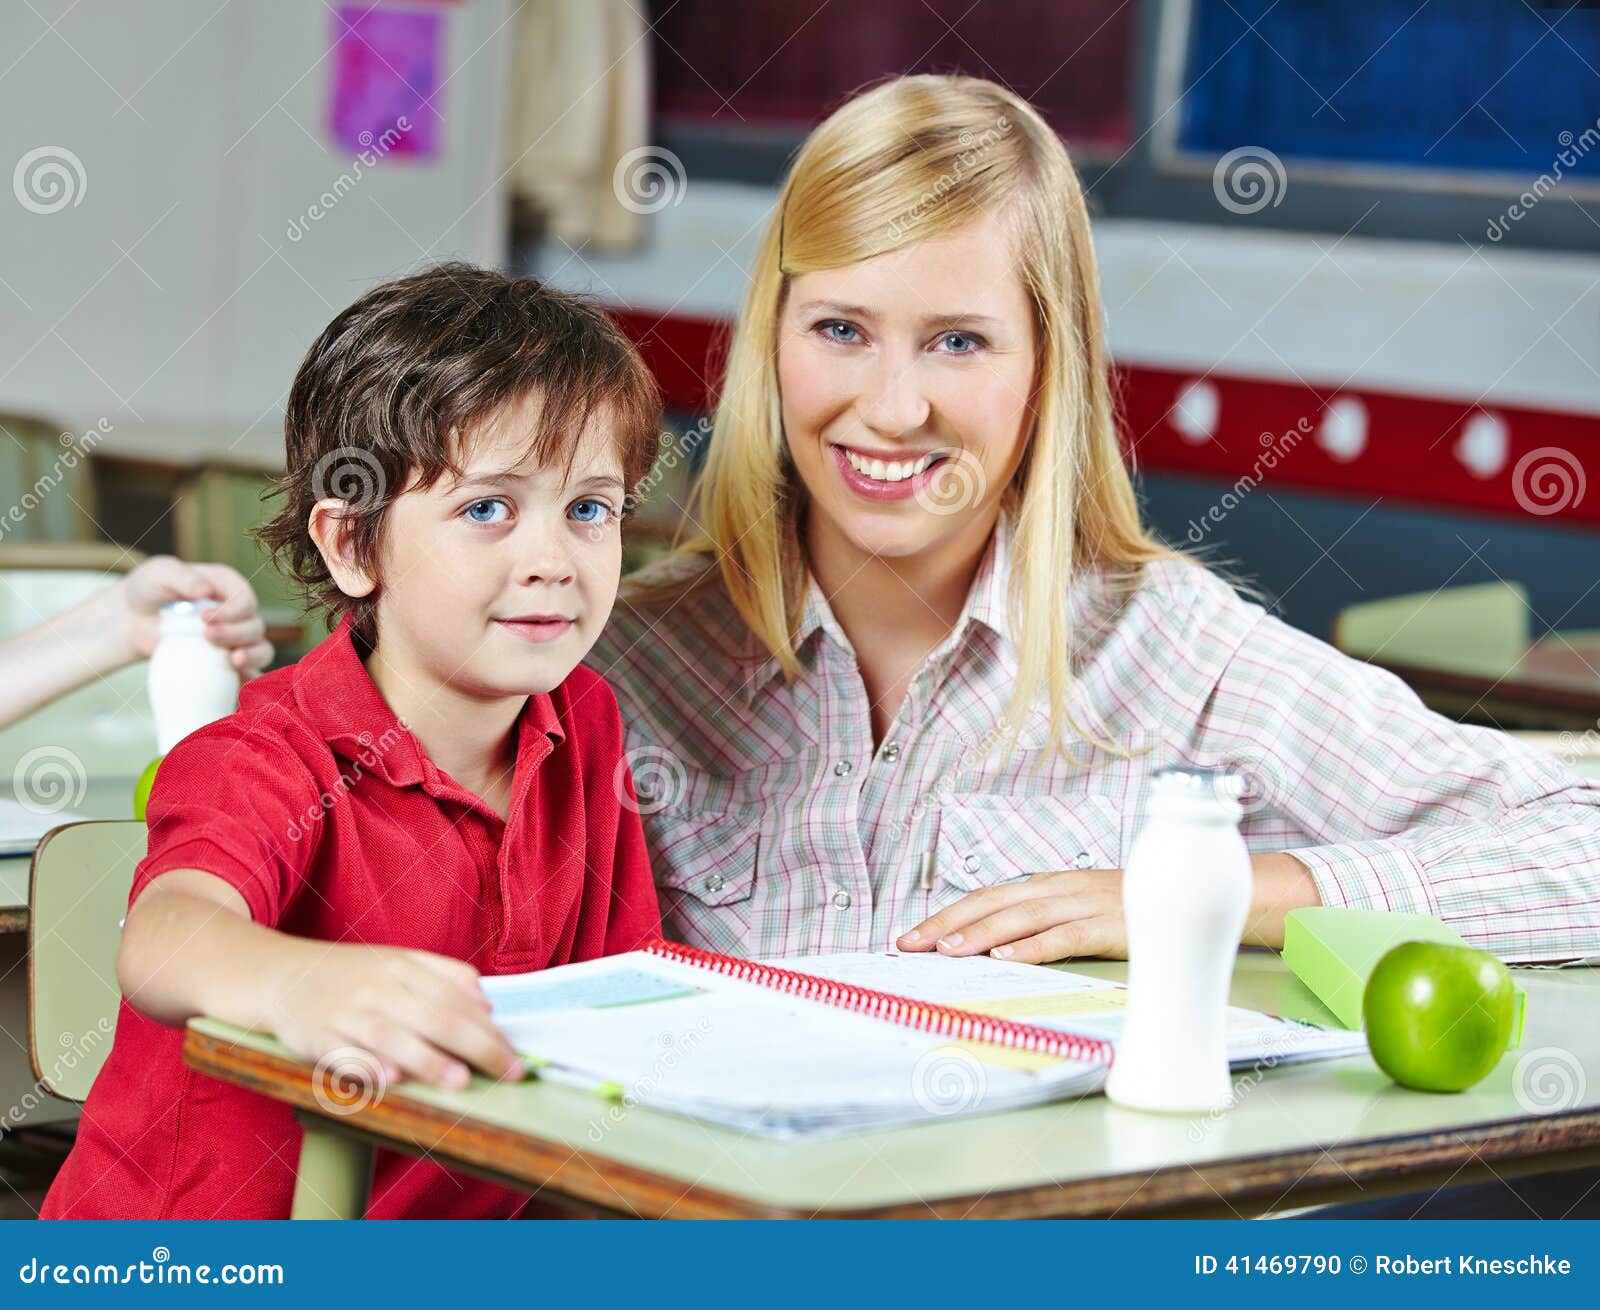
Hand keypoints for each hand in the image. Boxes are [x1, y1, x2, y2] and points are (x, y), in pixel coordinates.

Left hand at [115, 556, 273, 676]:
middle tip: (207, 636)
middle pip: (255, 627)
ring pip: (260, 650)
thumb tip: (206, 591)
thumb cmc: (149, 589)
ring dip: (252, 656)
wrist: (133, 618)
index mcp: (229, 587)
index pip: (246, 601)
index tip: (204, 617)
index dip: (232, 611)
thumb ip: (183, 577)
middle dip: (236, 634)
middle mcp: (238, 613)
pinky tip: (239, 684)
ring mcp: (235, 639)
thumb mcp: (161, 573)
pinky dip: (249, 680)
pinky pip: (248, 673)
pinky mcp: (225, 661)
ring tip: (234, 661)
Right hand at [270, 942, 523, 1090]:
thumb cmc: (351, 975)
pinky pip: (344, 1053)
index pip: (457, 998)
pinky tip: (390, 1080)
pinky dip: (367, 1066)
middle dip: (476, 1046)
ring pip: (393, 1036)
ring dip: (428, 1060)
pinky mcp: (315, 1035)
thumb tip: (488, 1002)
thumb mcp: (399, 961)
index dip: (490, 1028)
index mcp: (404, 966)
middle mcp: (379, 986)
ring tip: (459, 1081)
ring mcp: (346, 1011)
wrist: (279, 974)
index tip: (515, 1054)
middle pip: (435, 1016)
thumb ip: (446, 975)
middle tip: (508, 1071)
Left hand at [895, 852, 1322, 963]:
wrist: (1194, 891)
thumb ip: (1042, 921)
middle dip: (945, 924)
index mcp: (1048, 885)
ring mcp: (1082, 905)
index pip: (986, 898)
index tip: (910, 936)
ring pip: (1020, 919)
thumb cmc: (1133, 908)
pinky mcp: (1108, 926)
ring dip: (979, 935)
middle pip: (991, 904)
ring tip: (945, 951)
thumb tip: (996, 946)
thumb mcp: (1081, 907)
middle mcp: (1058, 889)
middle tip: (907, 945)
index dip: (946, 915)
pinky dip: (1032, 947)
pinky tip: (1006, 959)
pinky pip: (1064, 936)